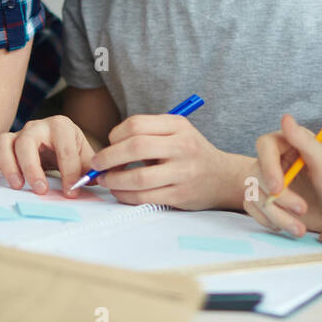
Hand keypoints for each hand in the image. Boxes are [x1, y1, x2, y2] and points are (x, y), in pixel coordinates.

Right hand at [0, 115, 95, 195]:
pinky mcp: (6, 147)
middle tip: (40, 190)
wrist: (59, 140)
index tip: (71, 192)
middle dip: (32, 167)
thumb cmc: (71, 149)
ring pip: (4, 142)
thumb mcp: (85, 155)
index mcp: (61, 126)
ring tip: (18, 185)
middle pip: (27, 142)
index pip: (64, 149)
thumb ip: (90, 168)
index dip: (69, 173)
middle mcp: (37, 126)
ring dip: (8, 165)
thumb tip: (96, 180)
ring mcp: (19, 135)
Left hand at [89, 114, 235, 209]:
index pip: (137, 124)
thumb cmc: (191, 153)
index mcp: (178, 126)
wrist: (224, 177)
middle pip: (135, 147)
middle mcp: (182, 146)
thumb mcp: (177, 133)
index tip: (109, 144)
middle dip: (108, 157)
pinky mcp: (181, 195)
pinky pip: (145, 197)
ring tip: (105, 180)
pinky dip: (125, 196)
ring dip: (114, 180)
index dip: (115, 135)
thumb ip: (148, 134)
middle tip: (96, 164)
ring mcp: (183, 172)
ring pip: (138, 177)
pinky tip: (120, 192)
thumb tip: (109, 148)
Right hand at [244, 113, 321, 234]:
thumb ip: (304, 141)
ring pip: (255, 196)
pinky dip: (270, 222)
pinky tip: (290, 226)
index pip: (264, 146)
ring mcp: (267, 181)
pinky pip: (254, 210)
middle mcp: (274, 160)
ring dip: (277, 215)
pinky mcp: (265, 200)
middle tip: (302, 209)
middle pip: (257, 175)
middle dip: (279, 198)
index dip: (268, 166)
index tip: (278, 187)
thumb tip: (285, 118)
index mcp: (287, 142)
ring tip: (300, 229)